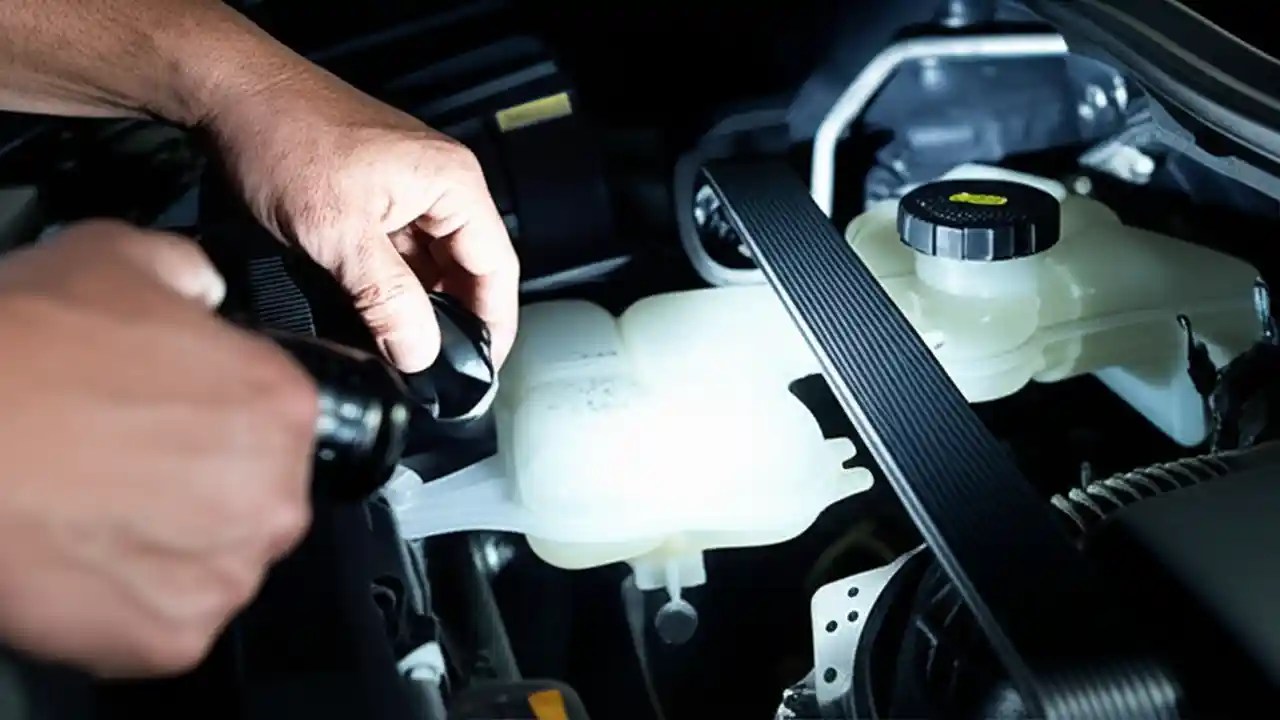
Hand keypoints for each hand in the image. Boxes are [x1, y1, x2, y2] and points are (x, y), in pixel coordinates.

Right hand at [0, 221, 316, 676]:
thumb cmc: (19, 352)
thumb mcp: (117, 258)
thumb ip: (189, 276)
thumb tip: (205, 292)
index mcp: (282, 405)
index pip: (282, 423)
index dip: (223, 420)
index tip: (179, 424)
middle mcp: (275, 495)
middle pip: (257, 500)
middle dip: (205, 488)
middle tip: (126, 467)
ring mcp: (226, 574)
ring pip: (216, 565)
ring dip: (169, 546)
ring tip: (94, 509)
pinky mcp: (173, 638)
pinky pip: (166, 623)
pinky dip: (127, 602)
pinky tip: (80, 553)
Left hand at [205, 69, 519, 372]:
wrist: (228, 94)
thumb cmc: (283, 137)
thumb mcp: (338, 233)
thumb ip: (388, 300)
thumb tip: (420, 356)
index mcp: (453, 184)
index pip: (497, 270)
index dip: (493, 327)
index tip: (477, 374)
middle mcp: (440, 187)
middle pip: (467, 272)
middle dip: (450, 325)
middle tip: (429, 373)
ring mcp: (407, 194)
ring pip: (429, 270)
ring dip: (415, 310)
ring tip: (397, 353)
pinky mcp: (374, 202)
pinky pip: (397, 259)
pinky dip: (389, 292)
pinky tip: (371, 320)